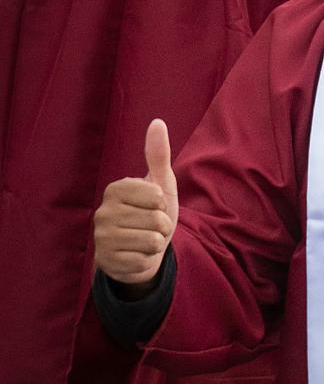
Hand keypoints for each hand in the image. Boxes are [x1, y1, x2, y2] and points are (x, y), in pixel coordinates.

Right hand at [94, 119, 178, 284]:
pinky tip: (136, 255)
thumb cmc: (152, 213)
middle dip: (162, 227)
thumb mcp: (160, 184)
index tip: (153, 207)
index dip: (163, 205)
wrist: (141, 251)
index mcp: (116, 189)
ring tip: (145, 240)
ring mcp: (101, 237)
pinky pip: (142, 261)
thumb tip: (158, 122)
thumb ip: (158, 155)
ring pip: (151, 242)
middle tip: (150, 227)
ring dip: (156, 244)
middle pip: (156, 221)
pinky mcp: (105, 261)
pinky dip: (146, 260)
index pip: (156, 197)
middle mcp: (103, 211)